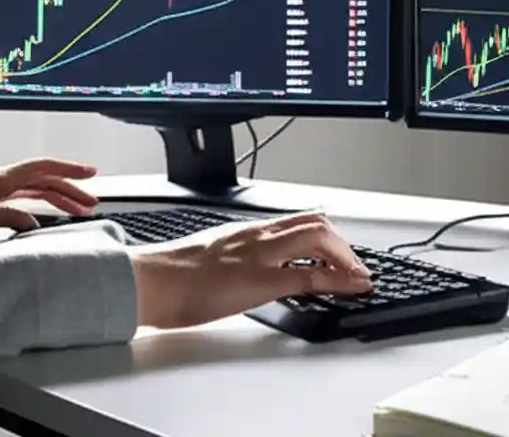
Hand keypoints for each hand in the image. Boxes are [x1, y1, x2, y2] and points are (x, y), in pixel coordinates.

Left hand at [0, 158, 98, 220]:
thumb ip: (6, 217)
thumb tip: (35, 222)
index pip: (41, 168)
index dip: (68, 170)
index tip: (92, 173)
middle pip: (40, 181)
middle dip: (68, 190)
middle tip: (90, 204)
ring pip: (29, 193)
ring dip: (54, 201)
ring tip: (74, 213)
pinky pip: (14, 206)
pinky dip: (31, 211)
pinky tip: (36, 222)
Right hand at [129, 213, 372, 328]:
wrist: (150, 281)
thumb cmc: (172, 275)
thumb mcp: (213, 256)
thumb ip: (237, 258)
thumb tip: (247, 271)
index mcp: (247, 231)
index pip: (297, 222)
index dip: (326, 235)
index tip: (339, 250)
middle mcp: (259, 236)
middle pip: (316, 225)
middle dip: (343, 244)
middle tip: (354, 264)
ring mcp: (262, 255)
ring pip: (319, 239)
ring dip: (346, 256)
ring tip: (358, 275)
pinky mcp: (262, 281)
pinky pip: (310, 277)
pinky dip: (339, 280)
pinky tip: (352, 287)